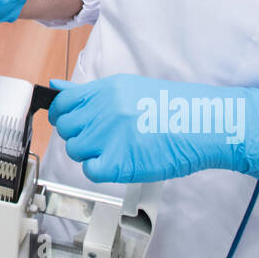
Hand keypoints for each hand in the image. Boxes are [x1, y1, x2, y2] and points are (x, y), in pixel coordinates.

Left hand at [48, 74, 258, 182]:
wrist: (202, 125)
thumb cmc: (173, 108)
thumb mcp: (128, 88)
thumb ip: (89, 92)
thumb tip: (56, 86)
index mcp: (105, 90)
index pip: (63, 103)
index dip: (64, 116)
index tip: (71, 123)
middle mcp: (102, 111)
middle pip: (67, 129)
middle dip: (79, 135)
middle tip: (103, 139)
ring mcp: (108, 136)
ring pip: (76, 150)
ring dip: (92, 153)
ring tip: (118, 149)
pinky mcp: (117, 163)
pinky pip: (90, 170)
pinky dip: (101, 170)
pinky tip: (121, 162)